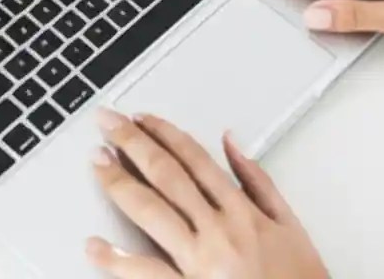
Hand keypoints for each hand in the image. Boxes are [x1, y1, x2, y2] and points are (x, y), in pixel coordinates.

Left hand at [87, 110, 328, 278]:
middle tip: (109, 124)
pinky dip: (118, 259)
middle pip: (167, 176)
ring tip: (97, 164)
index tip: (142, 119)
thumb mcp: (289, 223)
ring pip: (153, 212)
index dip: (164, 134)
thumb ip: (258, 181)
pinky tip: (94, 245)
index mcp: (241, 210)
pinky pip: (148, 273)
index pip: (195, 160)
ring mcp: (201, 261)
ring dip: (120, 184)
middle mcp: (218, 230)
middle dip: (134, 144)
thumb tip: (231, 144)